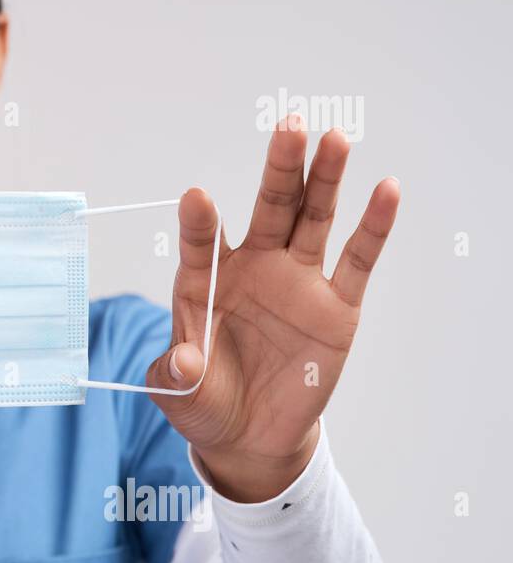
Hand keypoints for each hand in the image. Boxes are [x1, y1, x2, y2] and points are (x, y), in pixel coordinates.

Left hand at [144, 114, 400, 502]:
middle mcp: (254, 268)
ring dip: (324, 180)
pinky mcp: (337, 306)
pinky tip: (386, 189)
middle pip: (269, 209)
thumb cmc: (205, 401)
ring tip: (335, 139)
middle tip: (288, 128)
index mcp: (206, 281)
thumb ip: (177, 374)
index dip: (200, 222)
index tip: (196, 197)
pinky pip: (357, 261)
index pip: (202, 242)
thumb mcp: (179, 393)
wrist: (249, 434)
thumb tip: (185, 360)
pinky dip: (373, 226)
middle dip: (279, 170)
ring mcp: (297, 282)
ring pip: (313, 219)